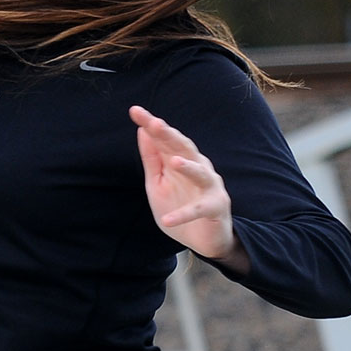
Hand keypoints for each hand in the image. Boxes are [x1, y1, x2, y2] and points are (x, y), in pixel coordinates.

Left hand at [131, 105, 248, 271]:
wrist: (203, 240)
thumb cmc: (179, 206)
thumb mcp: (158, 183)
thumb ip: (152, 159)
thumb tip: (142, 131)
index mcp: (180, 159)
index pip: (165, 139)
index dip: (151, 125)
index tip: (135, 111)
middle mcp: (197, 167)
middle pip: (183, 148)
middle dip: (169, 136)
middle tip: (154, 123)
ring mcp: (209, 186)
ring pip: (200, 173)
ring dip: (188, 167)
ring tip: (174, 162)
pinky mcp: (215, 207)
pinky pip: (199, 209)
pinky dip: (184, 215)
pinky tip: (169, 219)